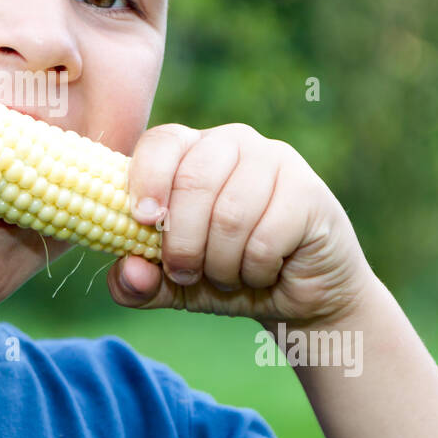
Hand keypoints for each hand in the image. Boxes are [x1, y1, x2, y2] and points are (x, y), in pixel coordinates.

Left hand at [106, 122, 374, 327]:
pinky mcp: (308, 191)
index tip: (142, 221)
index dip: (147, 180)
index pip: (161, 142)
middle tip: (185, 273)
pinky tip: (264, 273)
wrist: (298, 295)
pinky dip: (255, 270)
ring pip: (230, 214)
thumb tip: (130, 273)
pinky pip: (266, 237)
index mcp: (192, 150)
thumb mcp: (171, 284)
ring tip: (228, 277)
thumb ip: (137, 283)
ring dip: (221, 264)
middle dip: (182, 242)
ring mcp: (275, 161)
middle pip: (193, 180)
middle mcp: (233, 143)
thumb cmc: (227, 274)